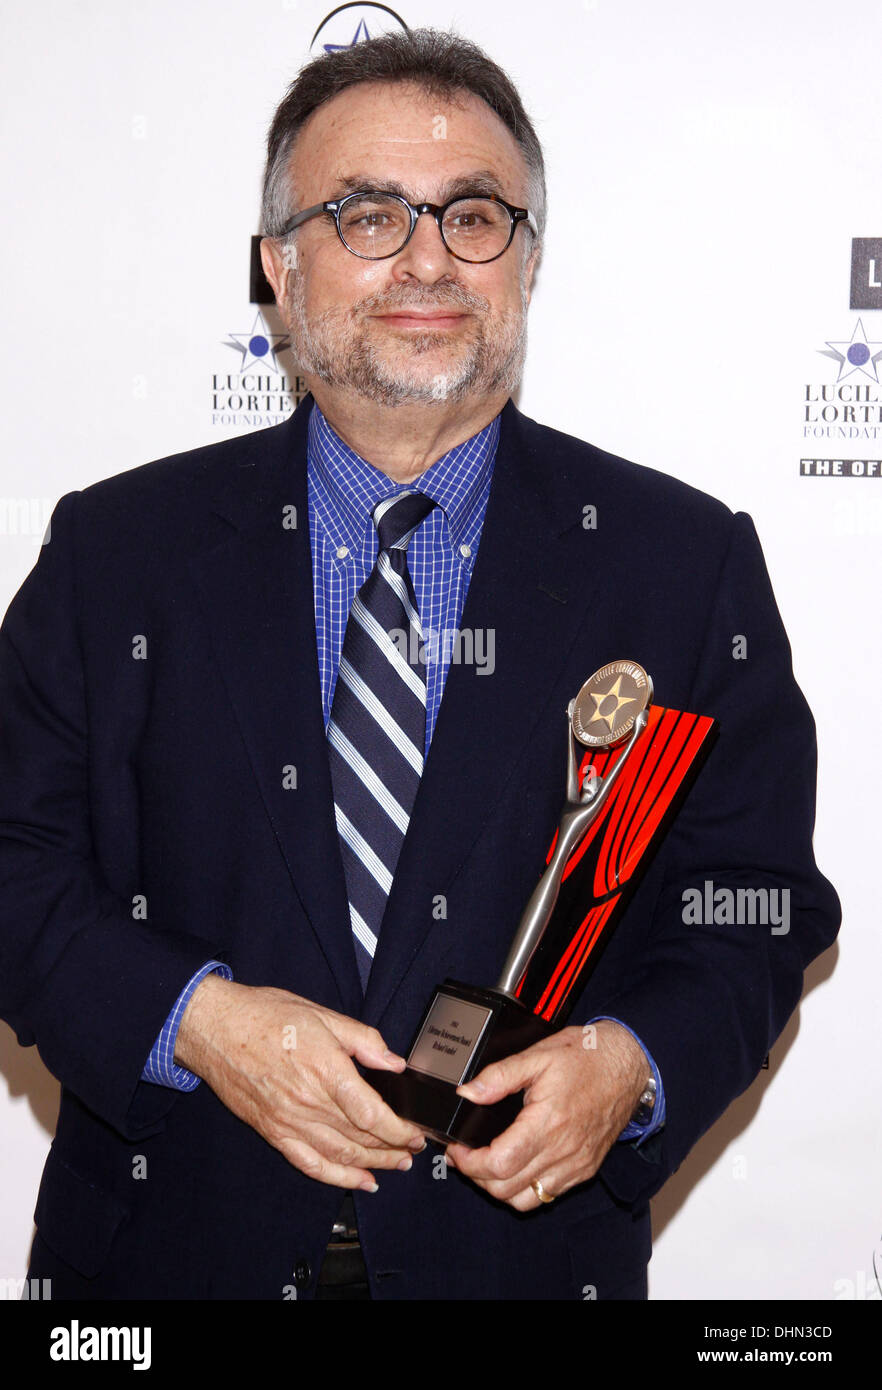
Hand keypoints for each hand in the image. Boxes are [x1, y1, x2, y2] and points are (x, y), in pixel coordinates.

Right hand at [174, 974, 425, 1190]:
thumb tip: (394, 1063)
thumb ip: (363, 1040)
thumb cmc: (264, 1016)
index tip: (416, 1132)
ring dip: (373, 1164)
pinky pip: (310, 1163)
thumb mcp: (322, 1015)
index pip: (371, 1113)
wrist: (214, 1029)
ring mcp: (288, 1121)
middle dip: (393, 1147)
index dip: (399, 1129)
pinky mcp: (273, 1132)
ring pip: (340, 1154)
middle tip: (414, 1148)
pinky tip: (359, 1181)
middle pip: (360, 1137)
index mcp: (324, 1069)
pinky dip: (337, 1177)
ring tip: (396, 1165)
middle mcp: (307, 1102)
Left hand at [444, 1020, 648, 1210]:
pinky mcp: (584, 1170)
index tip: (457, 1150)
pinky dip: (525, 1189)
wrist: (628, 1065)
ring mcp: (575, 1166)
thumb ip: (499, 1076)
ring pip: (525, 1200)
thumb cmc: (587, 1057)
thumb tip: (467, 1093)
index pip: (499, 1164)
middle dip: (477, 1177)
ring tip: (487, 1164)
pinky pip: (547, 1196)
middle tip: (466, 1156)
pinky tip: (516, 1166)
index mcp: (548, 1123)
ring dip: (499, 1188)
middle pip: (506, 1189)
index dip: (469, 1163)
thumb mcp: (538, 1055)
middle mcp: (563, 1152)